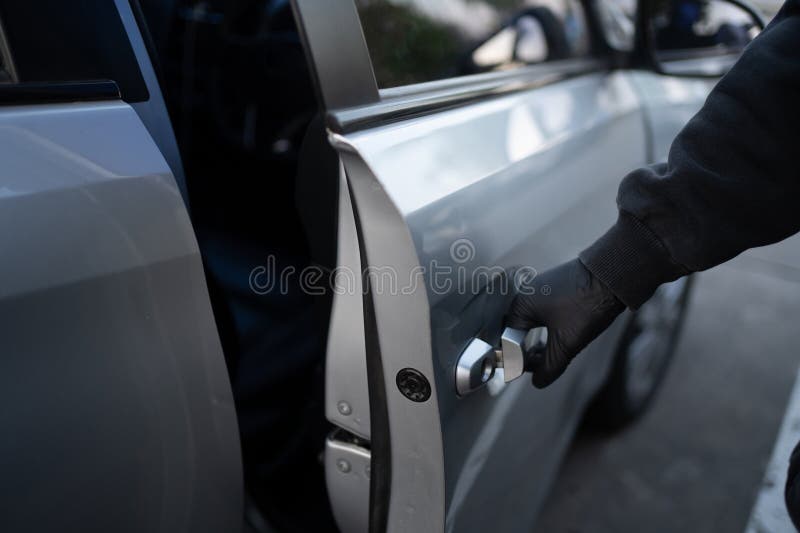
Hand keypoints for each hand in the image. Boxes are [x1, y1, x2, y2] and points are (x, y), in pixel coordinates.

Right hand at [508, 259, 624, 387]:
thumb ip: (549, 366)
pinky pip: (543, 315)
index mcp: (520, 306)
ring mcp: (541, 290)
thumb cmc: (585, 303)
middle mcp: (526, 295)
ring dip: (540, 342)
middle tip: (541, 367)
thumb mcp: (566, 342)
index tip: (535, 373)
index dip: (520, 361)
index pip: (510, 341)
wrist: (612, 275)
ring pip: (533, 324)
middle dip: (529, 352)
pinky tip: (560, 339)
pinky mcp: (555, 289)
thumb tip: (538, 382)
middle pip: (520, 333)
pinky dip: (548, 330)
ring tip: (550, 357)